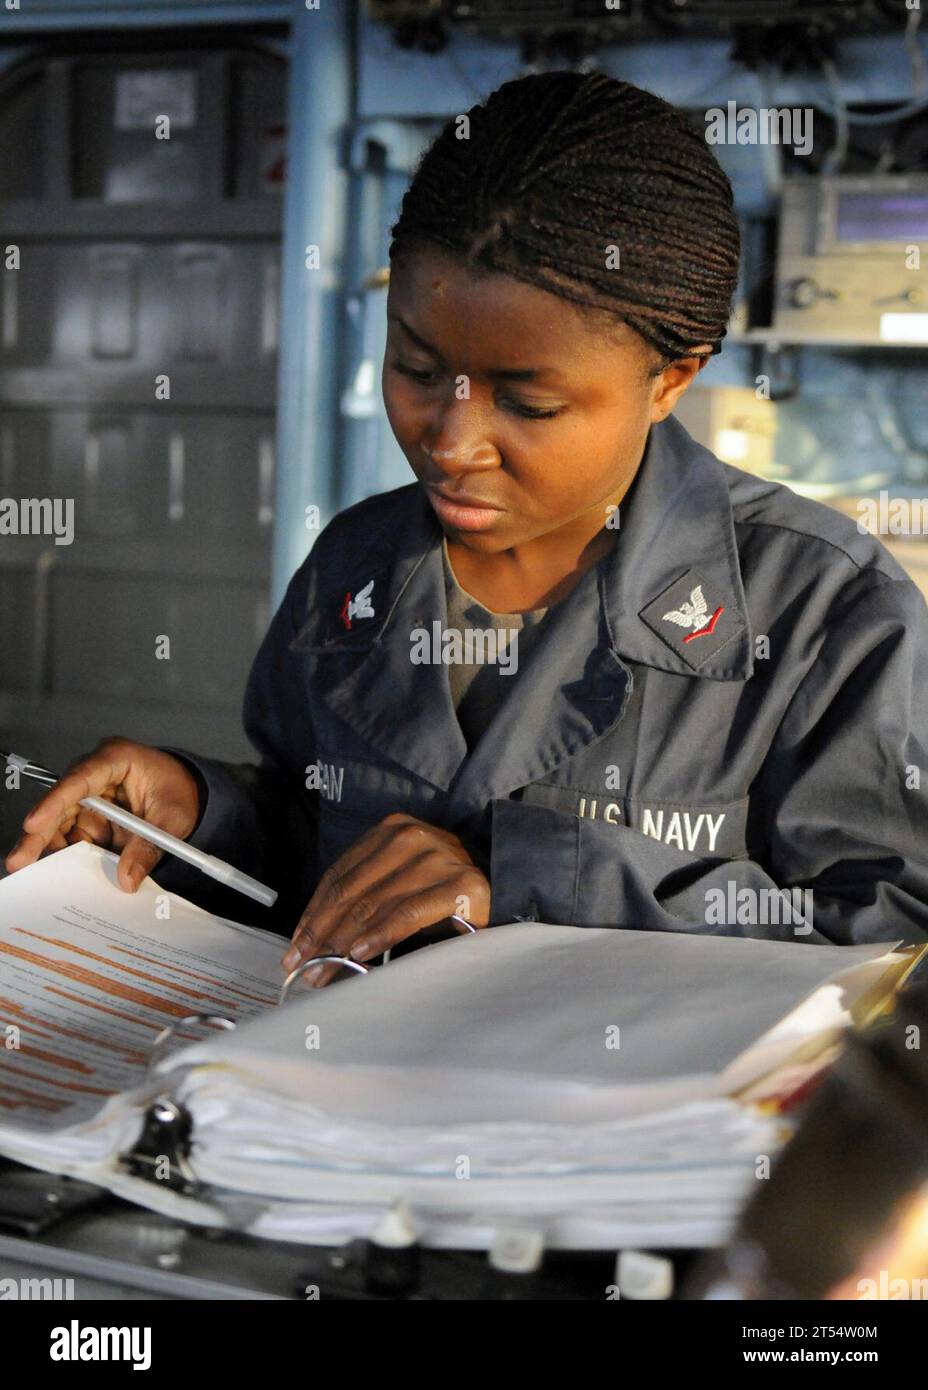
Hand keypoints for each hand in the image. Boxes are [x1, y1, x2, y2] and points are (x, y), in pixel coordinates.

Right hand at [4, 737, 200, 892]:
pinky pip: (73, 836)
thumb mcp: (173, 819)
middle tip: (20, 860)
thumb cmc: (180, 793)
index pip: (79, 778)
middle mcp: (96, 774)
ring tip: (36, 873)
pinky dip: (68, 854)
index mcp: (116, 759)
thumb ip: (150, 847)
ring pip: (60, 822)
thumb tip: (127, 879)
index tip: (34, 824)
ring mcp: (90, 796)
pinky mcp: (90, 816)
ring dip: (50, 848)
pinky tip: (59, 873)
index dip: (54, 802)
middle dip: (39, 833)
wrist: (189, 793)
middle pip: (60, 802)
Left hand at [281, 812, 489, 985]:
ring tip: (324, 969)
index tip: (295, 945)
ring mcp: (437, 858)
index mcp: (391, 829)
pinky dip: (379, 935)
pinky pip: (406, 914)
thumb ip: (365, 898)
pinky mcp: (459, 885)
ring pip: (373, 904)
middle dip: (322, 933)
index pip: (339, 875)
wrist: (505, 890)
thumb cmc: (444, 894)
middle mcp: (411, 836)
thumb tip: (316, 940)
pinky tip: (360, 954)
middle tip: (302, 966)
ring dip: (343, 942)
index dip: (313, 913)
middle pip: (351, 891)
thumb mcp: (400, 884)